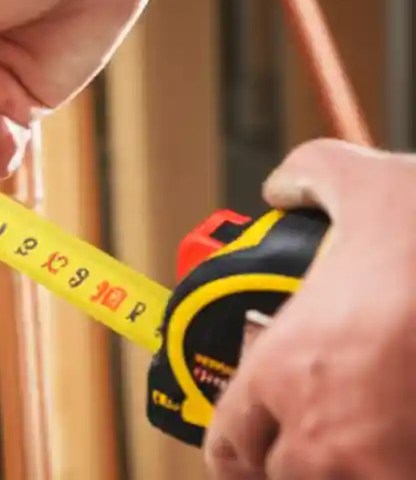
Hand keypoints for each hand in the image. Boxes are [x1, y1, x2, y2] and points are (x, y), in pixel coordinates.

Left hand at [204, 138, 415, 478]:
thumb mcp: (366, 181)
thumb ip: (309, 176)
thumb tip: (284, 187)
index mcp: (285, 371)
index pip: (228, 443)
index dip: (235, 444)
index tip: (247, 442)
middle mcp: (322, 435)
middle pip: (284, 474)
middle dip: (295, 457)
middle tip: (313, 435)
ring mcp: (379, 469)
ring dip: (341, 467)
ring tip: (362, 441)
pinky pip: (392, 479)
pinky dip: (389, 462)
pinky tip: (397, 442)